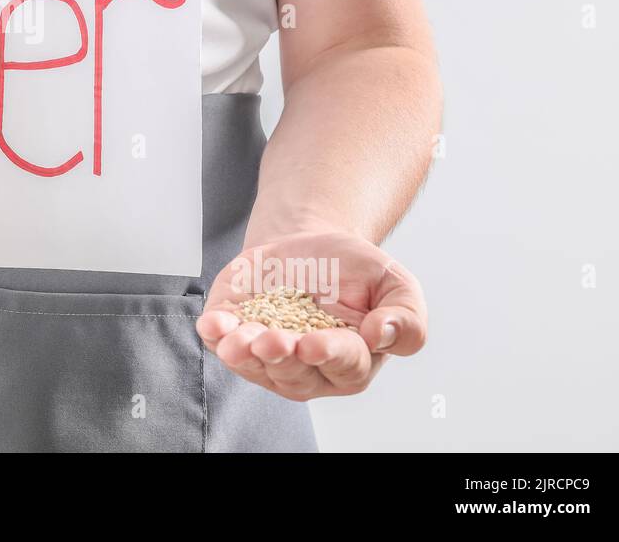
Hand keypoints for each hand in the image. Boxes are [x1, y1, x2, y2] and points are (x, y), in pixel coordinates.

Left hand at [196, 230, 426, 399]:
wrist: (309, 245)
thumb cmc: (354, 271)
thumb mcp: (394, 283)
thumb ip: (404, 316)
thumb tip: (382, 334)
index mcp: (352, 361)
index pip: (343, 366)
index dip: (328, 355)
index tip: (314, 343)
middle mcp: (307, 368)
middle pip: (294, 373)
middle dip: (282, 358)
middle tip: (273, 340)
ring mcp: (266, 356)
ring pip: (254, 365)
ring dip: (244, 354)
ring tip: (240, 339)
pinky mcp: (234, 333)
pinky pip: (221, 342)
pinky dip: (215, 334)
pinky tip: (213, 325)